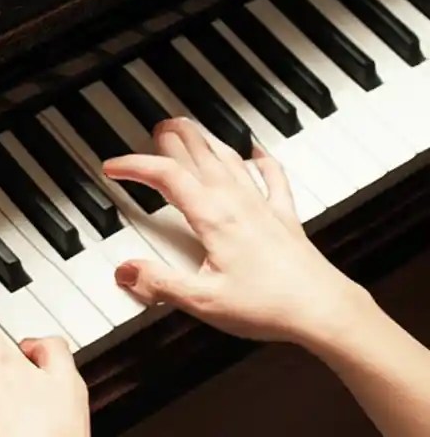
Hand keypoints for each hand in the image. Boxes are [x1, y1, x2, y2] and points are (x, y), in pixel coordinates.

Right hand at [103, 116, 371, 347]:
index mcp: (213, 217)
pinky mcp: (284, 218)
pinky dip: (263, 160)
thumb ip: (160, 283)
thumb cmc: (269, 305)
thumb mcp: (203, 301)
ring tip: (191, 128)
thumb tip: (125, 271)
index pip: (166, 176)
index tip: (113, 167)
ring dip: (207, 139)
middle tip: (155, 127)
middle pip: (200, 155)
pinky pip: (273, 178)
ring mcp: (262, 207)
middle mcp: (237, 203)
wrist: (324, 311)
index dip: (135, 166)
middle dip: (173, 137)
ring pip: (230, 159)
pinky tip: (259, 151)